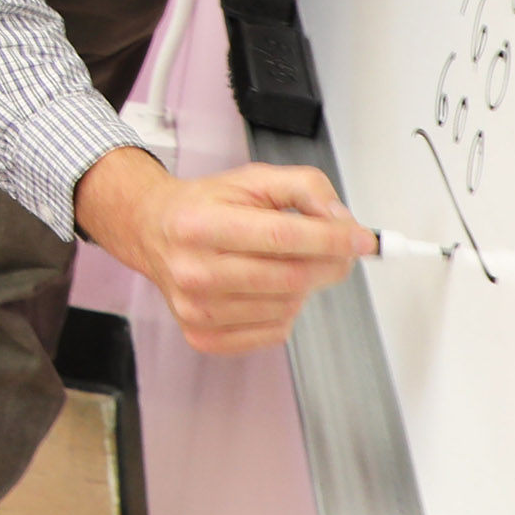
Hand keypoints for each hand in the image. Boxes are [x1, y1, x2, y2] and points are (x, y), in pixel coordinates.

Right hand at [75, 150, 369, 353]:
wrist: (152, 231)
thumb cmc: (205, 206)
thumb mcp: (253, 179)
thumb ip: (305, 187)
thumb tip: (342, 223)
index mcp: (200, 223)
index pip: (283, 236)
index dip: (333, 238)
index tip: (363, 239)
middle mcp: (193, 269)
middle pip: (292, 276)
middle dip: (331, 263)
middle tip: (339, 250)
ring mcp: (196, 308)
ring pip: (288, 306)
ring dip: (305, 286)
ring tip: (286, 263)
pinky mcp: (202, 335)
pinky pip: (274, 332)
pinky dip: (285, 310)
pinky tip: (267, 288)